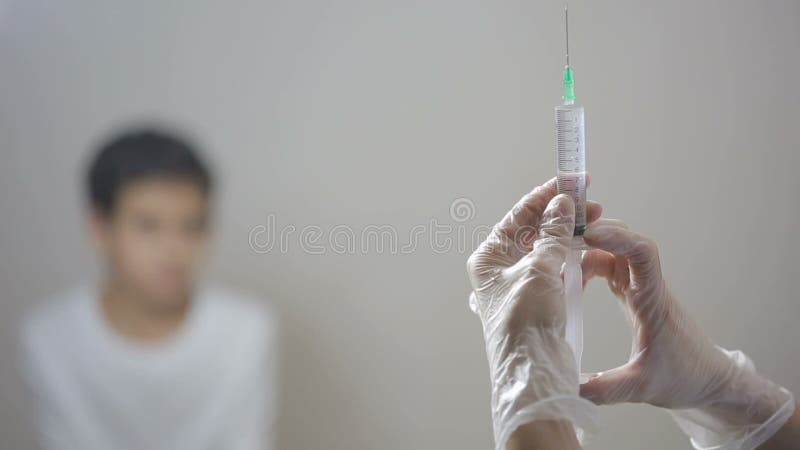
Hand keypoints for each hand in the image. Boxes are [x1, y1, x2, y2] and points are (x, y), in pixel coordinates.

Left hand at [466, 178, 600, 449]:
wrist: (532, 370)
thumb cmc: (524, 322)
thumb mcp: (539, 270)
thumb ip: (552, 234)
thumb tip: (561, 204)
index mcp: (488, 258)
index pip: (518, 216)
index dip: (545, 196)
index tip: (571, 181)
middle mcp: (499, 268)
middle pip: (532, 229)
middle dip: (561, 214)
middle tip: (591, 202)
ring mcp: (518, 283)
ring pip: (545, 247)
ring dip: (567, 232)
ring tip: (594, 219)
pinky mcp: (536, 298)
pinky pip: (553, 266)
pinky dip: (569, 254)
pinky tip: (586, 245)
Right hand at [579, 219, 794, 448]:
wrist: (710, 380)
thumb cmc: (685, 378)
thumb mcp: (641, 388)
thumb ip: (603, 389)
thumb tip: (565, 388)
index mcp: (653, 301)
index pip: (641, 253)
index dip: (615, 236)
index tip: (587, 234)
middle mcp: (648, 288)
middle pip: (625, 241)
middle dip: (594, 233)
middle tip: (561, 241)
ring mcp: (641, 289)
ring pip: (616, 251)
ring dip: (590, 248)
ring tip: (561, 262)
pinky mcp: (635, 295)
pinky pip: (612, 267)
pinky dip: (591, 264)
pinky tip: (575, 279)